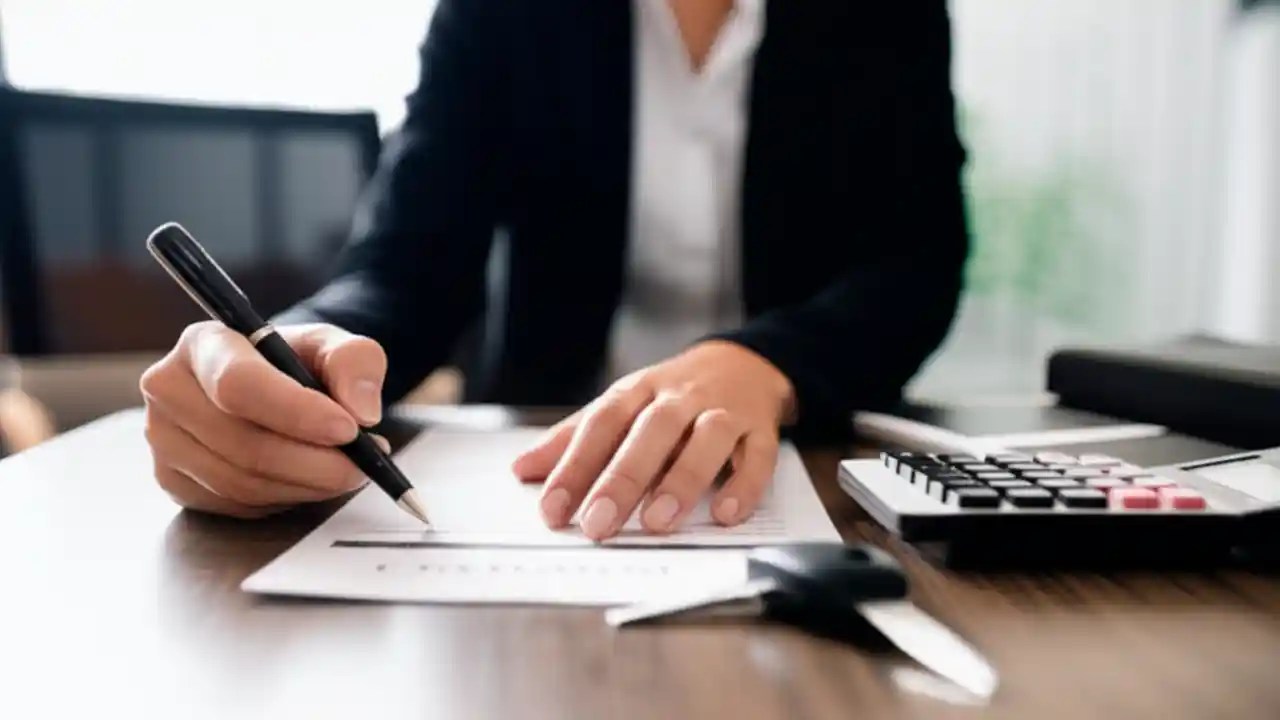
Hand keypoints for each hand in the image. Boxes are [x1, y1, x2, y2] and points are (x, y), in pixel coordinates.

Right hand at [140, 322, 387, 517]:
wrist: (273, 385)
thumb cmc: (298, 362)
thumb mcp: (334, 346)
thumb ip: (356, 362)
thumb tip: (362, 412)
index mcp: (203, 343)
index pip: (239, 384)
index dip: (296, 413)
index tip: (348, 430)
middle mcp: (170, 388)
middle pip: (243, 443)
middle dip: (315, 462)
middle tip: (364, 464)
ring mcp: (164, 439)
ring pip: (242, 481)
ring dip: (306, 485)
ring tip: (346, 470)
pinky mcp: (173, 480)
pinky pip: (236, 503)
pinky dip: (284, 498)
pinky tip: (309, 480)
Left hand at [512, 341, 795, 539]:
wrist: (745, 363)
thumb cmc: (671, 396)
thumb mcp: (621, 407)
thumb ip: (574, 439)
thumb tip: (521, 470)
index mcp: (637, 392)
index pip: (601, 425)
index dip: (574, 466)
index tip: (551, 510)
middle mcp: (680, 398)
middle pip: (650, 432)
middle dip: (623, 479)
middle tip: (598, 524)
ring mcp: (724, 411)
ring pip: (705, 439)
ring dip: (682, 480)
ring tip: (658, 522)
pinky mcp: (761, 430)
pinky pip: (757, 456)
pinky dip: (744, 484)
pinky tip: (725, 514)